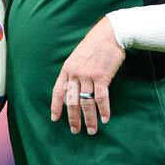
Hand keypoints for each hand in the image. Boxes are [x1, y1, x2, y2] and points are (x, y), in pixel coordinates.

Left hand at [50, 17, 125, 134]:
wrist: (109, 34)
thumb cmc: (94, 45)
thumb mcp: (77, 57)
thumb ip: (73, 72)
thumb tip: (73, 89)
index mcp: (67, 69)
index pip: (58, 91)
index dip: (56, 106)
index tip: (55, 119)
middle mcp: (75, 74)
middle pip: (71, 101)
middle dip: (73, 118)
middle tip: (75, 131)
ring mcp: (88, 76)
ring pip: (86, 102)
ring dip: (89, 119)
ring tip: (92, 130)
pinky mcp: (102, 76)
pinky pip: (101, 98)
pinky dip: (104, 110)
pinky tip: (105, 119)